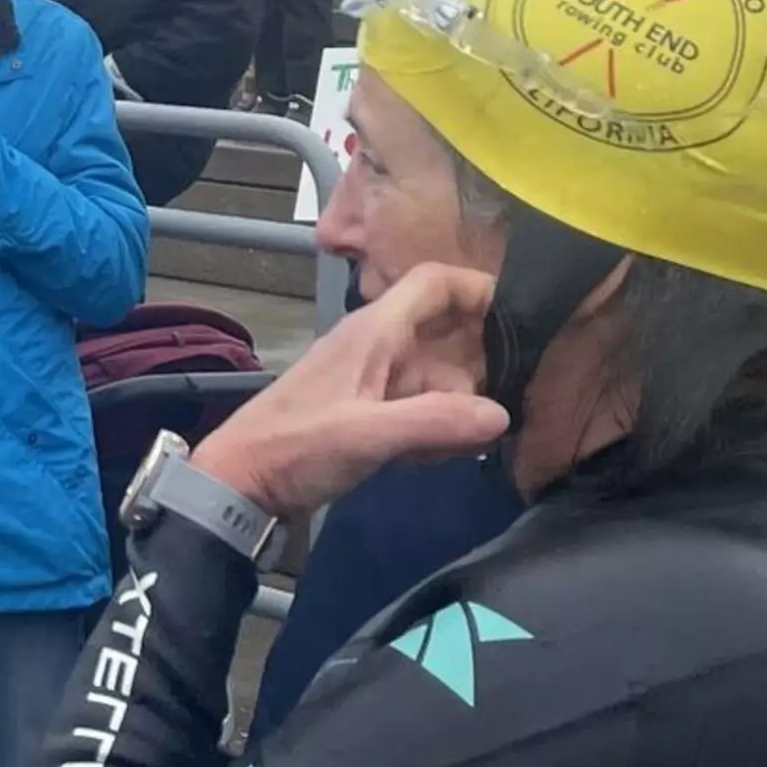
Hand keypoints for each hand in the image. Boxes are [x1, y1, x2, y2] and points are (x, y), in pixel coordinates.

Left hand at [184, 263, 505, 518]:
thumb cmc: (298, 447)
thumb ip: (436, 422)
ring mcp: (372, 381)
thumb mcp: (369, 435)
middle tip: (523, 395)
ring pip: (438, 377)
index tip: (527, 314)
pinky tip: (439, 457)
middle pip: (447, 333)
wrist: (240, 484)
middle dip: (483, 361)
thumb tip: (503, 414)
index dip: (480, 288)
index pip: (434, 282)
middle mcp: (377, 346)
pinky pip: (420, 408)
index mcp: (374, 331)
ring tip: (476, 441)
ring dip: (461, 405)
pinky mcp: (368, 414)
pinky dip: (436, 427)